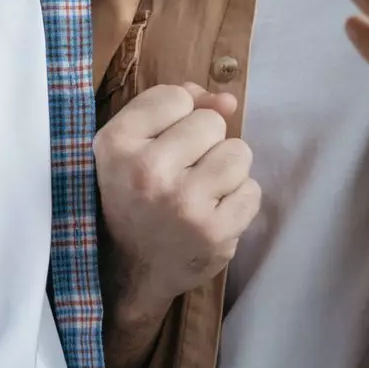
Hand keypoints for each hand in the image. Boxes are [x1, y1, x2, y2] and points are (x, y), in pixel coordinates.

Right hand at [94, 82, 260, 321]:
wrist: (131, 270)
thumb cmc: (135, 195)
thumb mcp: (133, 143)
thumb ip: (176, 106)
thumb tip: (228, 101)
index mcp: (117, 143)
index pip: (175, 98)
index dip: (176, 119)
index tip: (161, 146)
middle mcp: (147, 170)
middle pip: (211, 121)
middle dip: (204, 143)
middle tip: (181, 174)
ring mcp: (183, 203)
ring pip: (238, 152)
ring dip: (226, 171)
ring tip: (199, 192)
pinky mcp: (214, 232)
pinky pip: (252, 190)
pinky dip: (237, 201)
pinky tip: (211, 214)